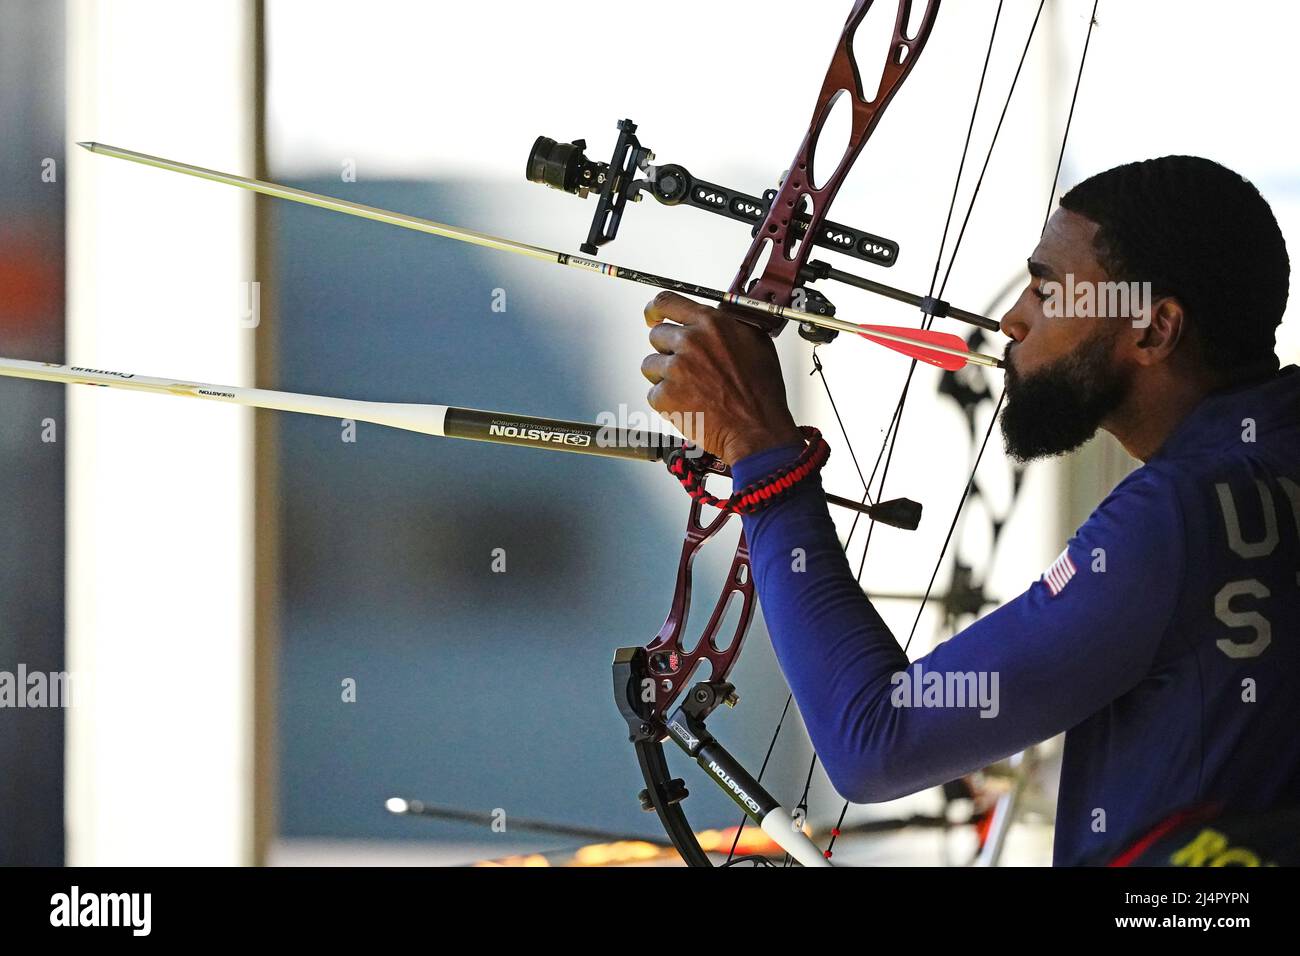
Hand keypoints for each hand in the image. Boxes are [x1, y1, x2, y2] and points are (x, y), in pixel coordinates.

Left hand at [641, 291, 801, 463]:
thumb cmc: (761, 392)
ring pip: (651, 365)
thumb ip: (729, 325)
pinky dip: (667, 402)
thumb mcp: (756, 342)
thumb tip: (715, 318)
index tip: (652, 316)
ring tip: (691, 390)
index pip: (667, 302)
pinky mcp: (665, 395)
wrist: (757, 429)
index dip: (655, 310)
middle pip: (657, 336)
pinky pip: (654, 394)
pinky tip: (690, 406)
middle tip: (687, 369)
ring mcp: (676, 369)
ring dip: (665, 377)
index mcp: (712, 324)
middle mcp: (691, 341)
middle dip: (668, 351)